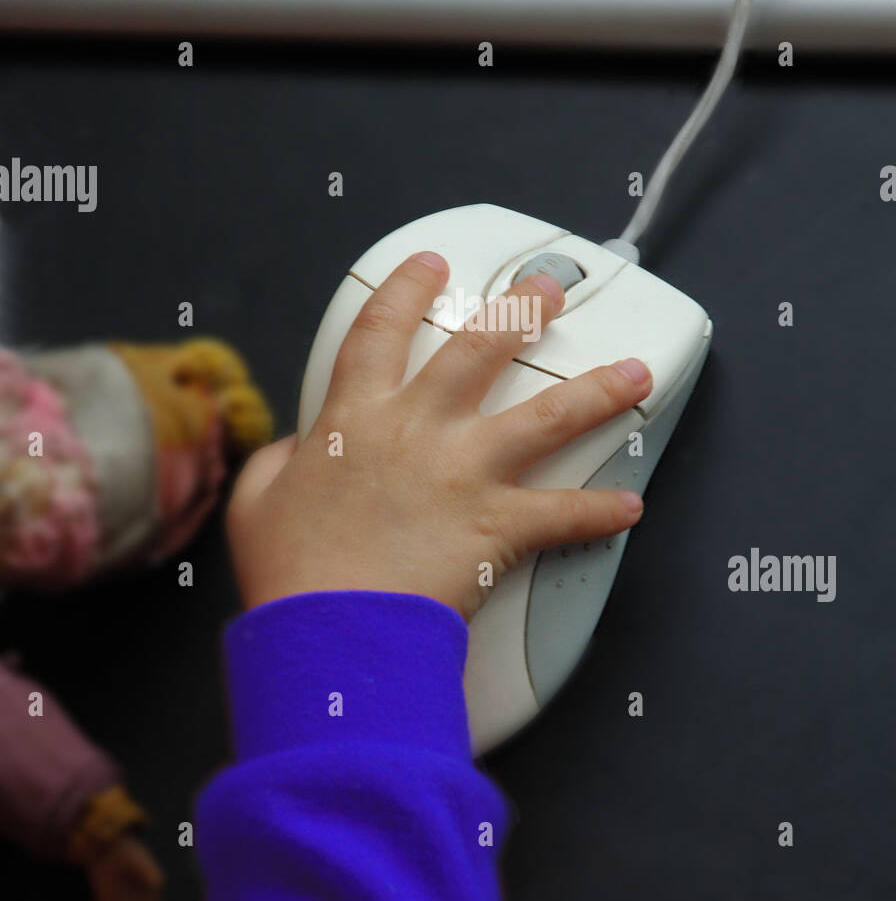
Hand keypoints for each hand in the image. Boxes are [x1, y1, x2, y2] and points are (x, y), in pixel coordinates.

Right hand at [227, 252, 652, 621]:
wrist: (331, 634)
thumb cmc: (290, 576)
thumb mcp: (256, 504)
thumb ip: (277, 463)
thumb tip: (296, 449)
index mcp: (355, 418)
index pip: (381, 330)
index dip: (406, 290)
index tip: (430, 267)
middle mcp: (417, 430)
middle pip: (480, 349)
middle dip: (521, 309)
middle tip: (548, 288)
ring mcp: (464, 474)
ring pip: (546, 415)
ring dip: (596, 390)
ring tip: (634, 371)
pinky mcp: (497, 525)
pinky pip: (564, 514)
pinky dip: (600, 512)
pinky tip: (629, 505)